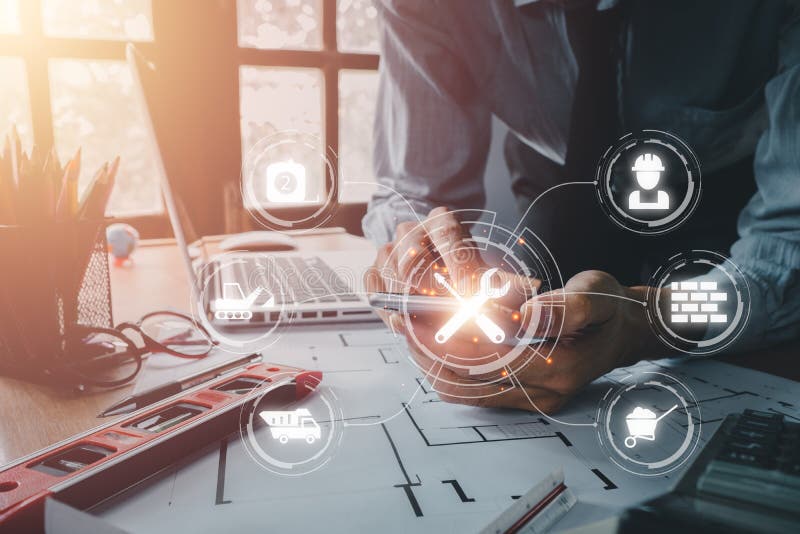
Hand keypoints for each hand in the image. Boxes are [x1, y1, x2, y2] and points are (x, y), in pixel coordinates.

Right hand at [364, 207, 536, 327]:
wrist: (440, 278)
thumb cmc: (466, 275)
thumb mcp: (490, 275)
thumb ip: (507, 285)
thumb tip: (529, 291)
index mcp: (443, 223)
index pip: (447, 233)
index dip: (457, 262)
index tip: (468, 288)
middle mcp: (413, 231)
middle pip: (412, 253)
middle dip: (428, 284)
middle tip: (440, 306)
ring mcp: (390, 249)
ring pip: (390, 270)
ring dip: (406, 298)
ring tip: (424, 319)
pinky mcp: (375, 271)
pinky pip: (373, 286)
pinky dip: (385, 305)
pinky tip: (403, 322)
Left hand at [365, 207, 664, 412]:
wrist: (627, 332)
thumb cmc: (610, 310)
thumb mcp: (596, 295)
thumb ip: (564, 306)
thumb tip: (526, 311)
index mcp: (557, 367)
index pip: (485, 359)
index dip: (446, 338)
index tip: (416, 314)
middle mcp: (541, 392)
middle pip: (466, 381)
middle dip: (427, 351)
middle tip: (400, 320)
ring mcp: (530, 400)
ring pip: (463, 391)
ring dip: (431, 363)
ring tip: (408, 330)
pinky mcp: (521, 397)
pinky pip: (472, 391)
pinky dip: (446, 369)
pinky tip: (431, 344)